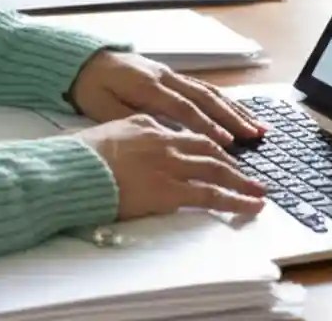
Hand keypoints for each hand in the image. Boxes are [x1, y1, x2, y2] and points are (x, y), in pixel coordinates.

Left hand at [70, 51, 265, 145]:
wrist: (83, 60)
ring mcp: (171, 74)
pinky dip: (223, 102)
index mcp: (147, 86)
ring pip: (210, 92)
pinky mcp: (172, 75)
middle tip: (255, 135)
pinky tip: (238, 113)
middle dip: (233, 118)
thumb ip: (133, 120)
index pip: (183, 108)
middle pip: (205, 98)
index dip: (206, 125)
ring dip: (235, 110)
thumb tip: (163, 135)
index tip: (227, 142)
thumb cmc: (90, 88)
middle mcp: (165, 77)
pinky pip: (204, 88)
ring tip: (257, 127)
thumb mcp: (102, 108)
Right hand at [76, 115, 266, 218]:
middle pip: (209, 149)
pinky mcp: (170, 190)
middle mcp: (165, 140)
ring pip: (217, 170)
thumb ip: (131, 136)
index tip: (220, 155)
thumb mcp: (108, 134)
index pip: (187, 134)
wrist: (72, 169)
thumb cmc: (80, 157)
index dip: (208, 146)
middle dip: (232, 163)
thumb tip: (139, 147)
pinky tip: (249, 206)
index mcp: (148, 125)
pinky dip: (234, 200)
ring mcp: (170, 164)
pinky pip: (211, 195)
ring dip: (242, 182)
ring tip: (259, 192)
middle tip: (249, 175)